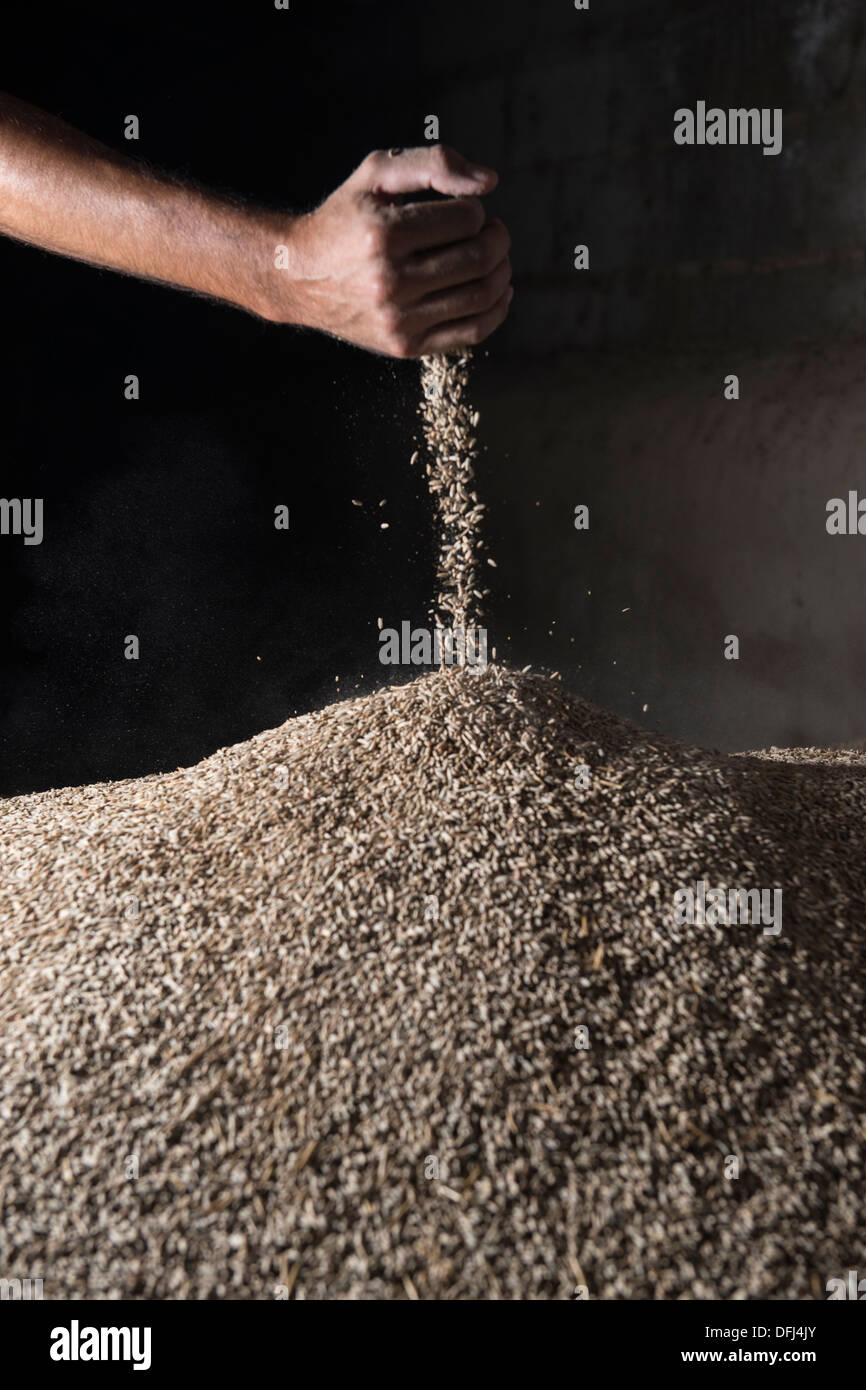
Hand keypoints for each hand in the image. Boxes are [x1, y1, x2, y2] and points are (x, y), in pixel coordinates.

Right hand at [266, 145, 512, 357]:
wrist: (299, 277)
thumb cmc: (344, 219)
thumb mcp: (376, 174)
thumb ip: (433, 164)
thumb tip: (489, 183)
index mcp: (384, 234)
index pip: (467, 219)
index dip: (476, 210)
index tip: (465, 211)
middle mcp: (390, 281)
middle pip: (479, 258)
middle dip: (497, 239)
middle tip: (493, 232)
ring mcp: (398, 320)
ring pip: (481, 295)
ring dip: (502, 272)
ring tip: (495, 259)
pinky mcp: (405, 346)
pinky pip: (472, 332)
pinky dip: (497, 310)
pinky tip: (499, 292)